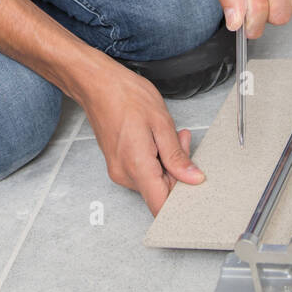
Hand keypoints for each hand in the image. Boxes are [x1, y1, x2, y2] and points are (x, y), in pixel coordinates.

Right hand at [79, 62, 205, 214]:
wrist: (97, 84)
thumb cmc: (125, 95)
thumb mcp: (160, 121)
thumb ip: (177, 155)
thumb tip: (193, 178)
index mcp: (136, 166)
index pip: (161, 207)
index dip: (181, 201)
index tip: (194, 185)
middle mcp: (124, 175)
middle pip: (160, 192)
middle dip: (177, 170)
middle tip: (181, 140)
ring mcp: (118, 171)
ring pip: (152, 181)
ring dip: (166, 162)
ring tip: (166, 134)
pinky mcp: (117, 165)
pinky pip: (142, 173)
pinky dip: (154, 160)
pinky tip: (155, 139)